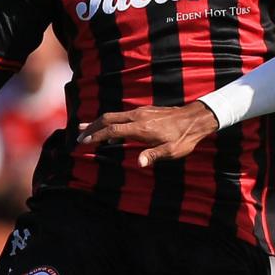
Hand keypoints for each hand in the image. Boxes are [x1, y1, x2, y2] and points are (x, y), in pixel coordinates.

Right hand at [78, 103, 220, 167]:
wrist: (196, 118)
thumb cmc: (184, 138)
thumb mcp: (172, 151)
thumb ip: (154, 155)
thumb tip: (139, 163)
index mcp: (141, 128)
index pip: (112, 130)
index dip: (96, 136)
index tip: (83, 142)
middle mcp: (138, 117)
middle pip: (108, 119)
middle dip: (91, 128)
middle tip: (78, 136)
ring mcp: (141, 111)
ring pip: (114, 115)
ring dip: (98, 122)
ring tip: (84, 128)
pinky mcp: (144, 111)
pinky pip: (121, 114)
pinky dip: (109, 120)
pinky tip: (107, 126)